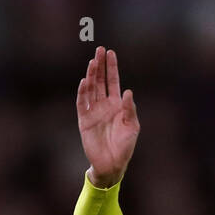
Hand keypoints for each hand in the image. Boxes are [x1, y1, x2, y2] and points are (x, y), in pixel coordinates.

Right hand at [77, 47, 139, 187]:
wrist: (113, 164)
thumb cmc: (125, 147)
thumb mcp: (132, 127)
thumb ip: (129, 109)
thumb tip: (128, 91)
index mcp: (116, 105)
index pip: (113, 82)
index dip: (112, 67)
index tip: (110, 53)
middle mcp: (104, 105)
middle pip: (100, 81)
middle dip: (100, 65)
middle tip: (99, 50)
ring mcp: (93, 111)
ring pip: (91, 88)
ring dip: (91, 75)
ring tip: (93, 62)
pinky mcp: (84, 120)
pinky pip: (82, 103)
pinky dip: (82, 92)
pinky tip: (85, 81)